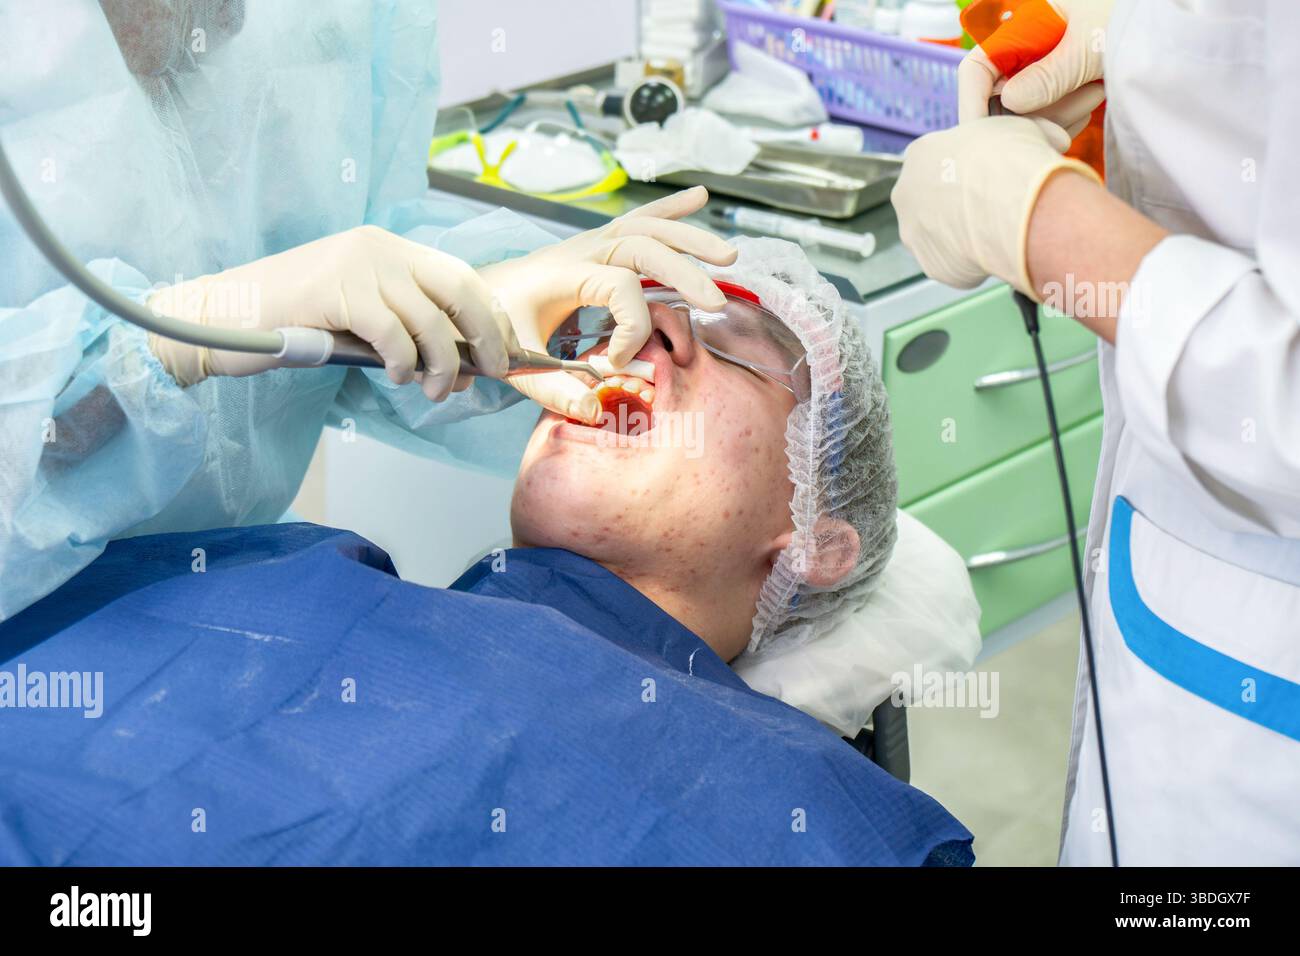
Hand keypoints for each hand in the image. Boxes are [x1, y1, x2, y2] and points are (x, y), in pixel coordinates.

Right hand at [147, 225, 513, 400]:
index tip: (507, 352)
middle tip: (493, 372)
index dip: (490, 316)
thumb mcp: (360, 318)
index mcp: (388, 247)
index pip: (460, 275)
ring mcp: (358, 265)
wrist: (221, 317)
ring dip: (443, 364)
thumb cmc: (293, 325)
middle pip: (459, 288)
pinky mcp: (336, 289)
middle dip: (486, 335)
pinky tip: (397, 377)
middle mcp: (379, 247)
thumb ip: (405, 328)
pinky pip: (393, 332)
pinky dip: (404, 361)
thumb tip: (461, 364)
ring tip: (434, 391)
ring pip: (430, 319)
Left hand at [480, 186, 737, 423]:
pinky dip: (669, 209)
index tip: (612, 364)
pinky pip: (637, 220)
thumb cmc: (490, 326)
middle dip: (684, 271)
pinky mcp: (594, 245)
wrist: (465, 297)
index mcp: (565, 273)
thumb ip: (553, 389)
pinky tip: (700, 197)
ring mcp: (589, 243)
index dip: (630, 329)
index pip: (621, 288)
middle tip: (715, 301)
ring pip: (648, 228)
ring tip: (728, 255)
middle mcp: (581, 250)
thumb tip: (594, 411)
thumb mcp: (515, 362)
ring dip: (689, 238)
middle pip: (644, 245)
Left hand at [891, 115, 1100, 295]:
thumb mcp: (1011, 127)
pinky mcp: (931, 265)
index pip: (937, 165)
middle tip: (990, 207)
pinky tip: (992, 250)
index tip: (985, 179)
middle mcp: (906, 194)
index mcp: (920, 154)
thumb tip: (1031, 139)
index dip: (965, 172)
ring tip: (994, 230)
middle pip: (930, 202)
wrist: (1013, 202)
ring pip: (937, 236)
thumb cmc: (1011, 161)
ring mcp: (913, 233)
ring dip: (961, 235)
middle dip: (957, 206)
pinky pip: (951, 265)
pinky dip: (970, 262)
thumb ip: (1001, 137)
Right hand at [958, 0, 1114, 123]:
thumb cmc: (1129, 16)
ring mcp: (1042, 70)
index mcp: (1022, 23)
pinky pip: (1048, 118)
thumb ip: (1049, 75)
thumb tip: (1010, 102)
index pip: (977, 67)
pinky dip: (1068, 118)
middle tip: (1068, 116)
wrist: (1158, 31)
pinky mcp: (1059, 88)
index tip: (982, 136)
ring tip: (1095, 91)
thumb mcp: (1089, 45)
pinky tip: (1093, 98)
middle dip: (1030, 115)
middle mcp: (1025, 48)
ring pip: (1027, 112)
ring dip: (1057, 114)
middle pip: (1002, 98)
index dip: (973, 102)